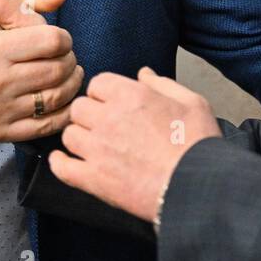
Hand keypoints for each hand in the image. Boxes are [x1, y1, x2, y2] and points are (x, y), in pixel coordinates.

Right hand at [0, 0, 82, 141]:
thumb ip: (16, 5)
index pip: (53, 41)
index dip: (63, 37)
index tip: (59, 38)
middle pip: (60, 69)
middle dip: (70, 59)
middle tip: (67, 56)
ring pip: (58, 97)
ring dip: (72, 83)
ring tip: (70, 74)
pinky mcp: (0, 132)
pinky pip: (47, 126)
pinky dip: (64, 111)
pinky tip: (65, 99)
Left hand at [47, 67, 220, 222]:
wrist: (199, 187)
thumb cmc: (199, 145)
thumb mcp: (192, 102)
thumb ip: (163, 84)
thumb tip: (143, 74)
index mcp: (131, 95)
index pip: (98, 83)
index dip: (105, 93)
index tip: (114, 104)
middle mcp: (108, 118)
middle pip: (79, 107)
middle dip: (90, 114)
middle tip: (105, 126)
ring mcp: (97, 150)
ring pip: (69, 134)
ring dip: (79, 138)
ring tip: (94, 146)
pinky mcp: (93, 179)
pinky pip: (61, 167)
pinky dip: (60, 164)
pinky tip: (67, 162)